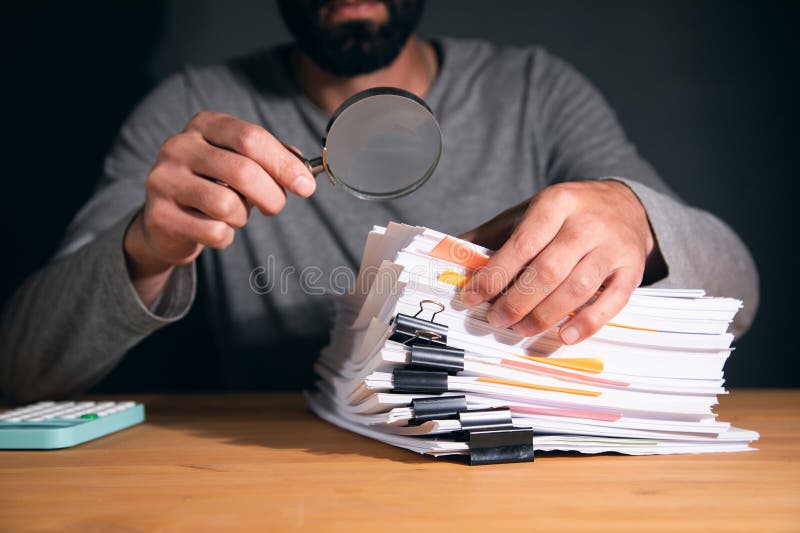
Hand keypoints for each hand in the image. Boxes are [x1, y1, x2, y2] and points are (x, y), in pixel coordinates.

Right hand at [124, 111, 315, 305]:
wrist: (166, 221)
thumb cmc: (213, 186)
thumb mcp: (240, 162)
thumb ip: (272, 160)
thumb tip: (305, 173)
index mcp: (204, 125)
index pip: (252, 138)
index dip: (284, 164)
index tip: (306, 186)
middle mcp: (179, 146)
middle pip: (244, 171)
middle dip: (272, 196)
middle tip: (275, 207)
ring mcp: (164, 179)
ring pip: (227, 205)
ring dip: (243, 217)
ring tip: (235, 215)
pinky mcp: (159, 215)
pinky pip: (213, 232)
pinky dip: (225, 236)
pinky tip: (214, 230)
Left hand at [459, 180, 655, 343]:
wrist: (624, 204)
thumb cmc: (566, 214)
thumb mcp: (529, 212)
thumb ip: (493, 234)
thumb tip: (451, 256)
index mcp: (556, 204)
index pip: (522, 244)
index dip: (495, 275)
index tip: (472, 296)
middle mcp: (587, 223)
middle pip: (548, 271)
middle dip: (516, 301)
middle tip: (496, 319)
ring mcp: (612, 247)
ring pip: (576, 289)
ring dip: (544, 316)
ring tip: (520, 329)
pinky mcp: (632, 269)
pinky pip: (612, 302)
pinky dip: (587, 323)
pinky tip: (563, 336)